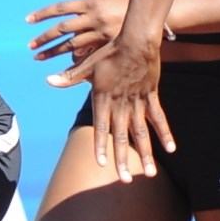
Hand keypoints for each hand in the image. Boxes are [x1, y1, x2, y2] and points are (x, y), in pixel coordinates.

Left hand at [28, 0, 128, 63]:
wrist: (147, 14)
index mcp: (90, 2)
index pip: (61, 8)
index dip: (43, 14)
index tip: (28, 21)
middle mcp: (94, 17)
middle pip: (63, 28)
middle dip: (45, 38)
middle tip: (31, 46)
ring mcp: (101, 32)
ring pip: (72, 44)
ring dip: (54, 51)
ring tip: (39, 57)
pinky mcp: (108, 45)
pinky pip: (87, 54)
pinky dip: (74, 60)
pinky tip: (61, 66)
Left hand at [47, 36, 174, 183]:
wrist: (136, 40)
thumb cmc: (109, 52)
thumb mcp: (87, 65)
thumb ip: (70, 77)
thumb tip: (49, 81)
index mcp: (104, 98)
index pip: (102, 127)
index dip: (101, 145)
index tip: (102, 163)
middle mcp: (121, 104)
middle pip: (122, 137)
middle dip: (123, 159)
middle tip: (125, 180)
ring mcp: (138, 102)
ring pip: (142, 133)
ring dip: (146, 154)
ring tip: (150, 173)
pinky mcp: (151, 96)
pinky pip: (159, 118)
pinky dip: (165, 134)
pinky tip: (170, 149)